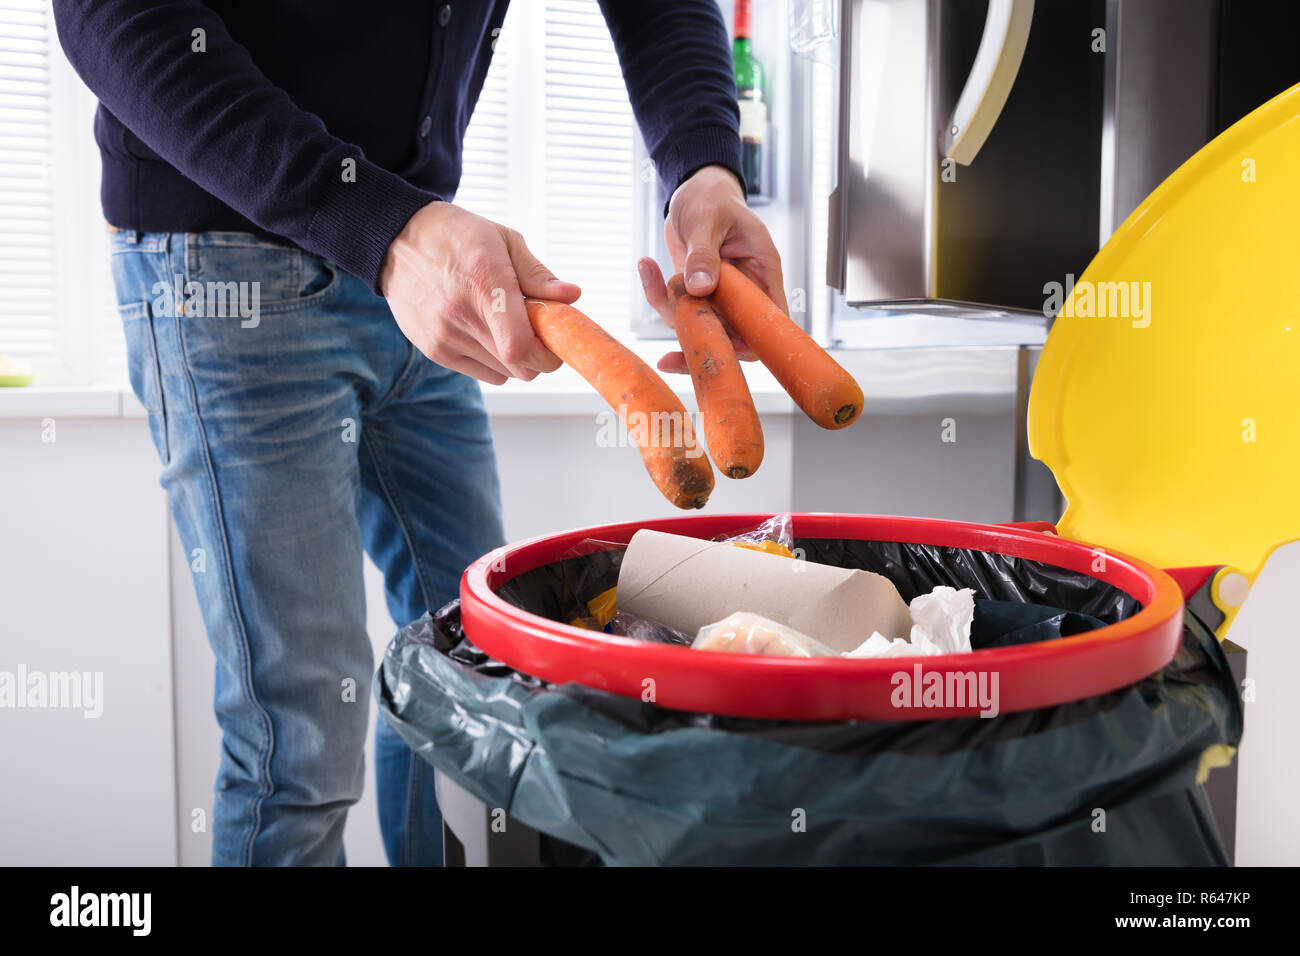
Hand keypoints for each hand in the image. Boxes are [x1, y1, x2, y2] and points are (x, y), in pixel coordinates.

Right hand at [379, 201, 579, 383]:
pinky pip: (482, 374)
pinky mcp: (434, 351)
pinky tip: (485, 332)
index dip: (547, 354)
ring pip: (504, 373)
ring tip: (506, 325)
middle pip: (519, 366)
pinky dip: (494, 361)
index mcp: (484, 280)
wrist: (398, 243)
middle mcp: (460, 313)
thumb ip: (537, 274)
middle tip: (538, 332)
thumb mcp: (503, 240)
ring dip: (516, 358)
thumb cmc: (458, 238)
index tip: (557, 341)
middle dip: (539, 356)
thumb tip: (572, 296)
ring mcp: (444, 336)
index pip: (521, 346)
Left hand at [640, 165, 785, 373]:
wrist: (694, 191)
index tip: (724, 348)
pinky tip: (646, 266)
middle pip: (734, 336)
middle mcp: (744, 290)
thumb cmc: (712, 198)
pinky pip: (678, 310)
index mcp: (762, 271)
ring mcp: (719, 296)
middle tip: (668, 359)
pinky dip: (657, 295)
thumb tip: (700, 288)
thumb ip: (704, 253)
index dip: (754, 341)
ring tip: (649, 270)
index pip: (770, 320)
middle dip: (702, 347)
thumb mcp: (708, 219)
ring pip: (701, 328)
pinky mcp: (696, 295)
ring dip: (670, 313)